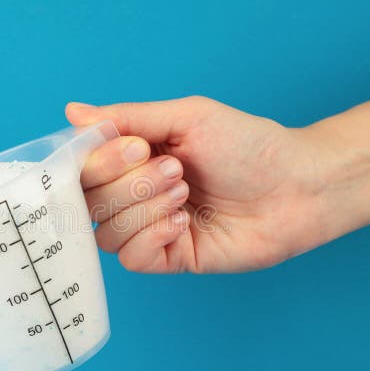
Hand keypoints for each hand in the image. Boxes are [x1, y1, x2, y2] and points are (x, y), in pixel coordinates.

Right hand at [66, 96, 324, 272]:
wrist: (296, 185)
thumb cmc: (248, 145)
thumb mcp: (187, 117)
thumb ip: (128, 117)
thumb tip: (72, 112)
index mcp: (132, 159)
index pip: (82, 168)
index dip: (99, 162)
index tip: (136, 148)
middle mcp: (134, 195)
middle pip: (89, 202)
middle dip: (130, 184)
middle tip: (177, 169)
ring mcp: (150, 229)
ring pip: (106, 233)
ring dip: (144, 209)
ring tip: (185, 192)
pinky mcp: (170, 258)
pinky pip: (132, 258)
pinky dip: (153, 236)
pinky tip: (184, 223)